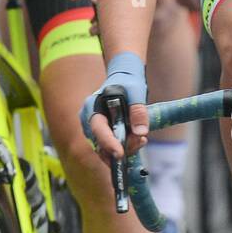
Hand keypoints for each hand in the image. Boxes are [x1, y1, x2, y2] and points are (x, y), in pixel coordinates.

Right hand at [79, 51, 147, 165]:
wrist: (124, 78)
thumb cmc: (128, 82)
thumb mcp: (136, 92)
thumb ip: (138, 111)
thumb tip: (140, 133)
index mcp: (92, 107)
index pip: (98, 129)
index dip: (108, 143)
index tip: (120, 154)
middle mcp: (89, 120)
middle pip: (101, 144)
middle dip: (122, 147)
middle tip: (141, 140)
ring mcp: (94, 129)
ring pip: (107, 150)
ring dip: (126, 148)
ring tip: (142, 138)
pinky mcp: (103, 135)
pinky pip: (111, 148)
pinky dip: (125, 147)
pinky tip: (138, 139)